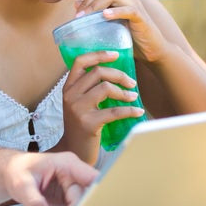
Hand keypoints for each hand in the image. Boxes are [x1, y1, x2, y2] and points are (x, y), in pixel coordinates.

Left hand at [3, 152, 97, 205]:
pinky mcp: (68, 196)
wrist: (13, 171)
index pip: (92, 177)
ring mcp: (72, 185)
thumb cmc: (18, 170)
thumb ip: (35, 204)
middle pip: (86, 196)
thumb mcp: (22, 186)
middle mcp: (74, 174)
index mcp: (67, 164)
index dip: (98, 192)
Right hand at [59, 48, 144, 162]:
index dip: (99, 55)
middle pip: (98, 73)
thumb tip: (115, 74)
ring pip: (106, 88)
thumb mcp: (78, 103)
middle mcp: (70, 95)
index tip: (116, 55)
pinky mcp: (88, 123)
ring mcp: (78, 109)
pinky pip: (114, 111)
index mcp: (68, 87)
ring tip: (133, 97)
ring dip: (124, 92)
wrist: (73, 151)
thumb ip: (88, 88)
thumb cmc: (80, 125)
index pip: (81, 61)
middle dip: (119, 75)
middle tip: (131, 83)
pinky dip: (130, 110)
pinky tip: (138, 111)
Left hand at [65, 0, 169, 62]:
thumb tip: (76, 6)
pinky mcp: (141, 15)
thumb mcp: (109, 24)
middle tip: (76, 15)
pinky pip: (127, 9)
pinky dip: (115, 11)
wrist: (151, 51)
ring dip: (95, 5)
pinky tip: (105, 16)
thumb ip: (96, 14)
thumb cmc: (129, 37)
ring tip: (84, 17)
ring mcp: (135, 3)